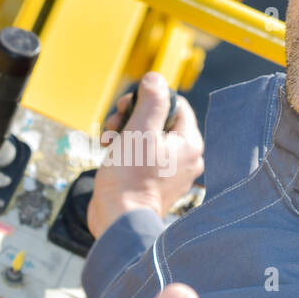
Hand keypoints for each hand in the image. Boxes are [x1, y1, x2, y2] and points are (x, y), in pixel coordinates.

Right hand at [87, 71, 202, 238]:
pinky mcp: (156, 183)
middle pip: (160, 120)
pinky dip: (127, 150)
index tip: (127, 106)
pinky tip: (110, 152)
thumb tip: (155, 78)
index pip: (175, 104)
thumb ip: (151, 101)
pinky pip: (144, 156)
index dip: (149, 99)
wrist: (119, 219)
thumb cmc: (130, 177)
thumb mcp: (140, 130)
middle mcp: (186, 158)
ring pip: (149, 137)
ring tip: (108, 139)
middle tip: (114, 123)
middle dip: (133, 116)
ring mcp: (172, 172)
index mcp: (189, 143)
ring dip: (126, 132)